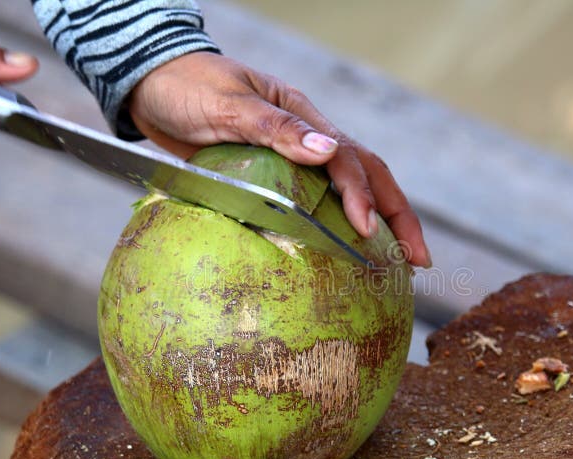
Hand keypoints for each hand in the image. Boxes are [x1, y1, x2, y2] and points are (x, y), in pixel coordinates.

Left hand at [128, 52, 430, 266]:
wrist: (153, 85)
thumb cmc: (187, 88)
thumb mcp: (227, 104)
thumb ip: (275, 126)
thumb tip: (328, 151)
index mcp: (302, 114)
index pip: (346, 158)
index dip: (361, 195)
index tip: (367, 231)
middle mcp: (307, 135)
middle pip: (369, 174)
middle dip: (398, 216)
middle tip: (419, 258)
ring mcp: (294, 156)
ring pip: (351, 189)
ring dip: (381, 221)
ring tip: (401, 260)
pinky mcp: (275, 174)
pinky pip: (319, 200)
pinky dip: (342, 223)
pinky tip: (351, 248)